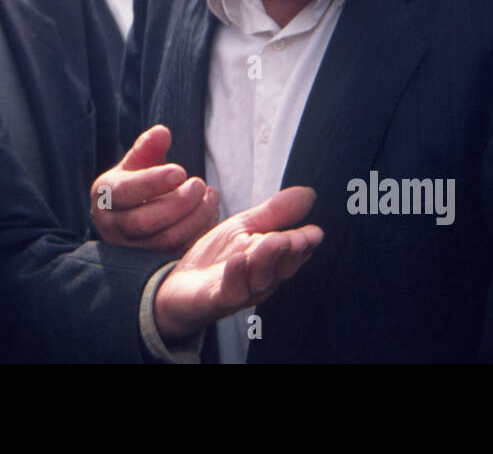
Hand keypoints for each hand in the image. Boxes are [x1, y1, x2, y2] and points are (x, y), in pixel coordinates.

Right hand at [92, 125, 219, 252]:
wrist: (133, 214)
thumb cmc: (137, 182)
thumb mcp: (137, 163)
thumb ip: (148, 148)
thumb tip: (162, 132)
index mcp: (105, 196)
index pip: (123, 192)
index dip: (152, 182)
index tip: (180, 170)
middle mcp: (112, 227)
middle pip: (143, 222)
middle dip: (176, 203)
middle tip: (199, 184)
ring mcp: (132, 249)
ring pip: (164, 240)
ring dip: (193, 218)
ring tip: (210, 196)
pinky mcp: (154, 263)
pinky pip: (179, 252)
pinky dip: (199, 232)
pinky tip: (210, 212)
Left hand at [154, 186, 321, 339]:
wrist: (177, 288)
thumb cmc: (215, 259)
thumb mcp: (244, 228)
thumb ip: (275, 213)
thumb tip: (309, 193)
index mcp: (270, 263)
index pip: (293, 255)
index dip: (305, 245)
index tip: (315, 233)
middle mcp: (259, 281)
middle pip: (279, 269)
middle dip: (290, 253)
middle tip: (297, 238)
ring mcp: (238, 292)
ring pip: (258, 281)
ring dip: (267, 260)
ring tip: (274, 241)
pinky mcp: (214, 299)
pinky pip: (228, 291)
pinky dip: (235, 276)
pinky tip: (239, 258)